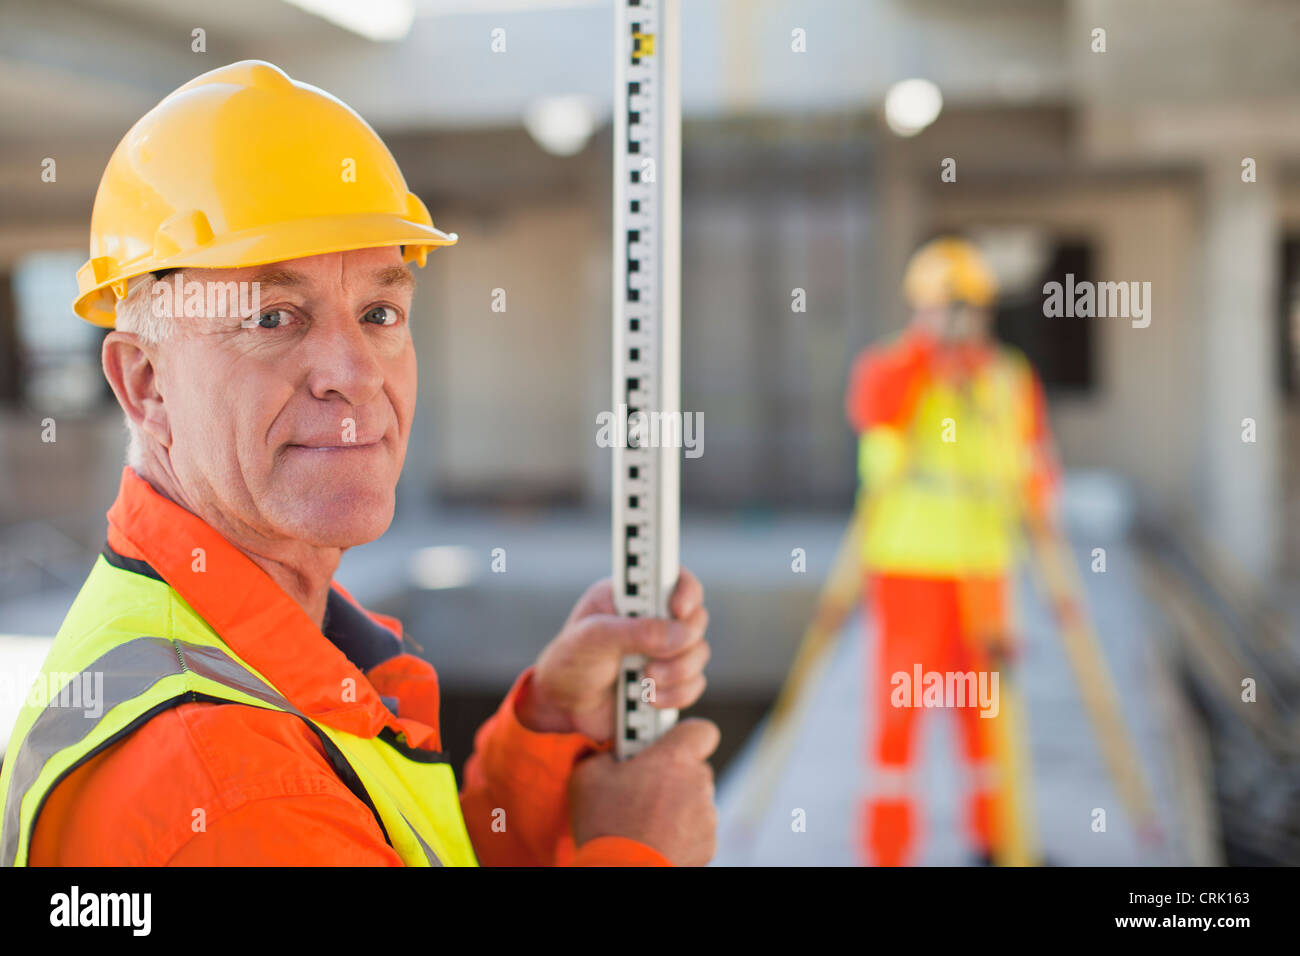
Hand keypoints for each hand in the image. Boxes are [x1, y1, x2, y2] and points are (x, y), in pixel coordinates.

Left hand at [518, 570, 709, 739]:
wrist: (563, 708)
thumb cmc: (571, 662)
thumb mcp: (594, 638)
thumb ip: (636, 631)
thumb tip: (682, 633)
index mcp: (632, 595)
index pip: (674, 579)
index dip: (685, 591)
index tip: (678, 610)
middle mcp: (654, 619)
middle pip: (695, 618)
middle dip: (680, 643)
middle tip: (650, 662)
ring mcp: (665, 650)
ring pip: (699, 653)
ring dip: (676, 672)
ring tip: (644, 681)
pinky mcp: (671, 681)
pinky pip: (694, 685)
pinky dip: (675, 695)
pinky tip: (648, 699)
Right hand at [570, 718, 719, 865]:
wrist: (621, 870)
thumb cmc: (606, 824)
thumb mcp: (587, 776)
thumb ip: (604, 753)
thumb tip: (607, 753)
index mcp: (674, 759)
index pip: (702, 730)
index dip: (685, 735)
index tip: (664, 745)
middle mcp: (698, 783)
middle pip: (695, 767)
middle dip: (673, 773)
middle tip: (643, 786)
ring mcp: (707, 816)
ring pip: (696, 799)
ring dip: (677, 803)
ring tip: (645, 819)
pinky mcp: (707, 845)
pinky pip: (696, 828)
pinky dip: (681, 831)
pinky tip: (655, 838)